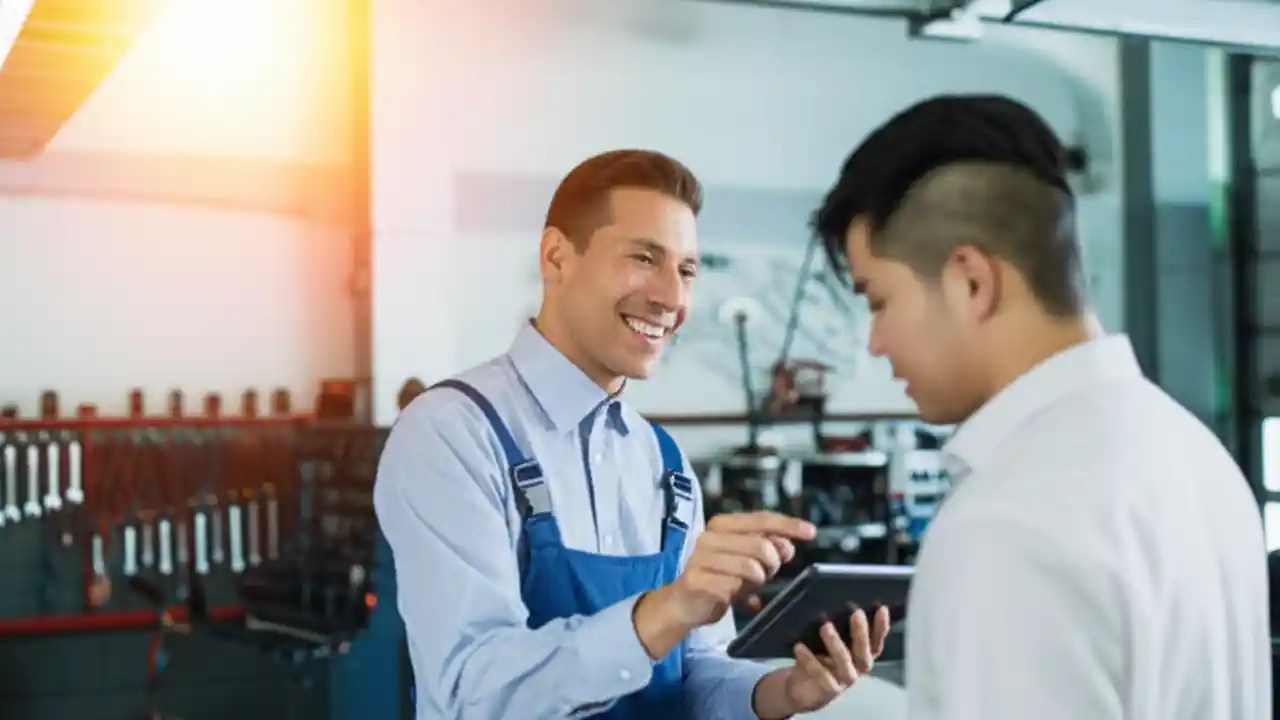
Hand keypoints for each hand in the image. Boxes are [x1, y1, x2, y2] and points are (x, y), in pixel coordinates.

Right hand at [632, 511, 814, 658]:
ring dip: (759, 579)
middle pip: (760, 544)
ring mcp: (700, 557)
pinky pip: (732, 586)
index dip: (788, 524)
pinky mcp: (696, 579)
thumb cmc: (718, 578)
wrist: (683, 603)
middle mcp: (709, 536)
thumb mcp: (747, 561)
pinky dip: (740, 595)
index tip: (810, 532)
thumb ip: (768, 549)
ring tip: (753, 583)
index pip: (761, 519)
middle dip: (774, 561)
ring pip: (750, 566)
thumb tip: (787, 546)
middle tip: (770, 571)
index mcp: (722, 525)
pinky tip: (735, 597)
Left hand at [752, 606, 890, 718]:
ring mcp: (844, 680)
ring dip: (836, 644)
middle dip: (861, 632)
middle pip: (864, 652)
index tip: (882, 609)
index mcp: (861, 654)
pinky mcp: (829, 691)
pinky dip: (811, 661)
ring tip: (826, 626)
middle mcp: (857, 668)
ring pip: (845, 663)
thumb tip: (836, 601)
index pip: (876, 641)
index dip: (881, 627)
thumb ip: (835, 627)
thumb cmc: (818, 658)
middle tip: (856, 613)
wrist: (801, 688)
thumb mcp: (826, 641)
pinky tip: (799, 647)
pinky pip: (822, 676)